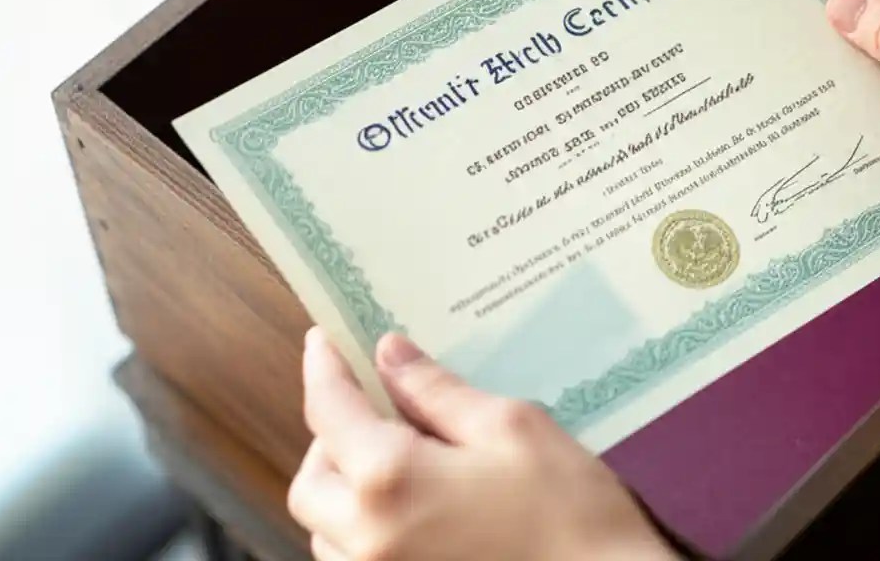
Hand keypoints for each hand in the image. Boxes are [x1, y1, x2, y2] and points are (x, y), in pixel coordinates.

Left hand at [288, 328, 676, 560]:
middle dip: (327, 437)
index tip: (323, 341)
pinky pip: (353, 560)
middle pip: (310, 481)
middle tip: (372, 407)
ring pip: (324, 530)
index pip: (329, 411)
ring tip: (391, 460)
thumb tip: (389, 354)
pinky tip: (408, 510)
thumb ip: (438, 392)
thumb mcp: (510, 428)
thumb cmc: (569, 510)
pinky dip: (361, 530)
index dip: (323, 369)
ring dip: (341, 489)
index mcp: (390, 479)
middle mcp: (367, 537)